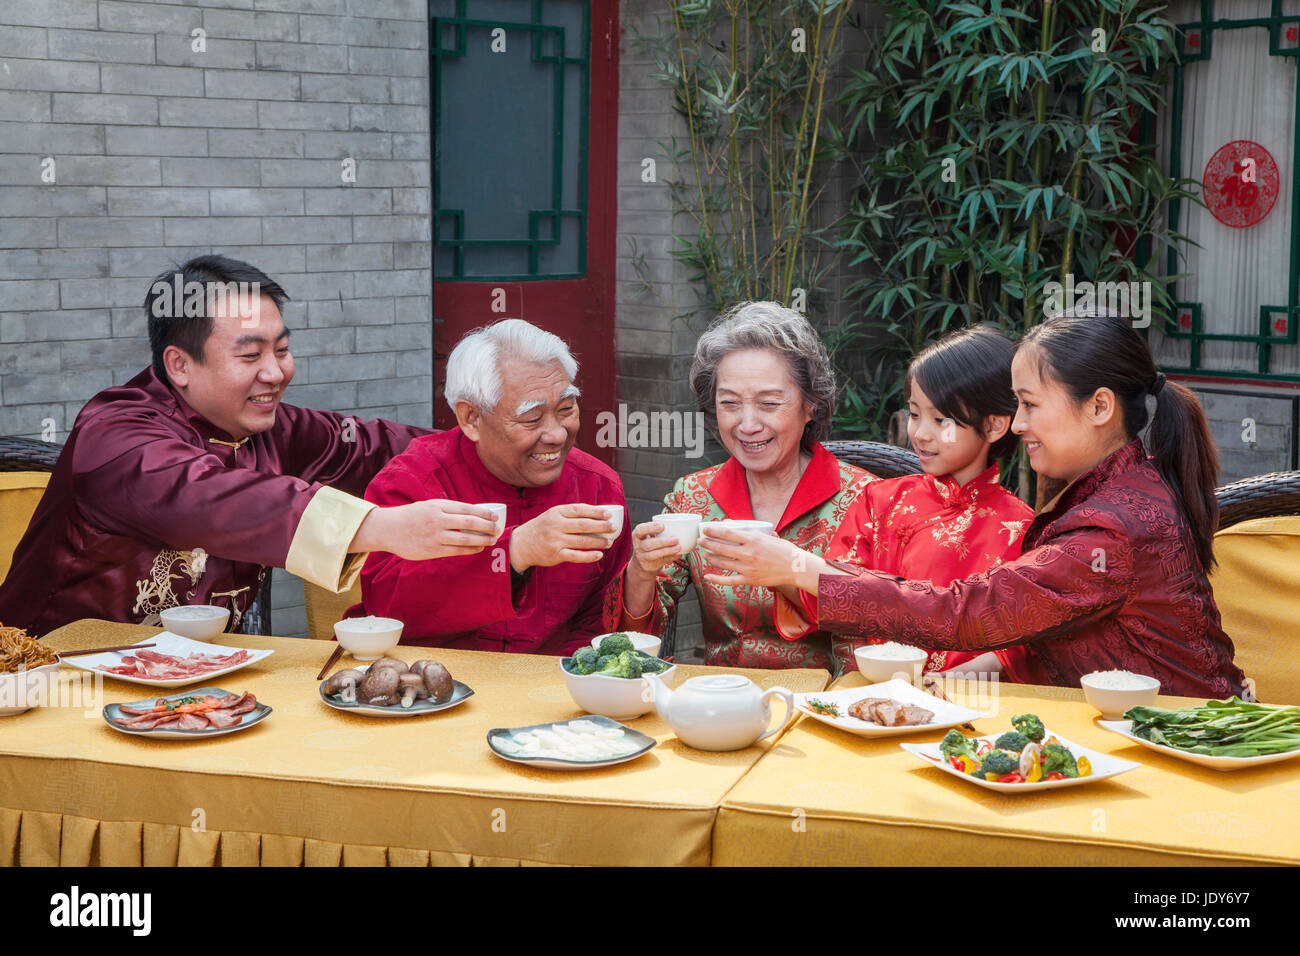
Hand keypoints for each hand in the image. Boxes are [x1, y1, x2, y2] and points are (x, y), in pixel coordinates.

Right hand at [351, 499, 501, 559]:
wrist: (388, 529)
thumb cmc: (412, 516)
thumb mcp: (429, 505)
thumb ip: (448, 509)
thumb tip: (473, 513)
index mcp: (438, 506)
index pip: (467, 509)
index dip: (484, 514)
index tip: (495, 517)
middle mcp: (438, 520)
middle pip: (470, 523)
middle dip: (487, 527)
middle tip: (497, 529)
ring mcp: (435, 536)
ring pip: (465, 539)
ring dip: (482, 540)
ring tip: (492, 540)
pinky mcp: (432, 550)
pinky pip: (456, 551)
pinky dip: (470, 550)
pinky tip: (478, 548)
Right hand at [509, 503, 616, 571]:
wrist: (521, 544)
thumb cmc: (542, 528)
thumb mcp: (552, 515)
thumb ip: (570, 514)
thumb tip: (596, 514)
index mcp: (556, 512)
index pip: (579, 510)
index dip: (596, 512)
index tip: (608, 514)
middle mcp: (556, 525)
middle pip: (583, 525)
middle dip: (601, 526)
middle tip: (613, 528)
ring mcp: (555, 540)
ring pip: (582, 541)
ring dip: (598, 542)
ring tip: (609, 542)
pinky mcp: (556, 555)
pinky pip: (576, 556)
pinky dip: (589, 556)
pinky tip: (599, 555)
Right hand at [628, 521, 680, 577]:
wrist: (642, 561)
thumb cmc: (649, 543)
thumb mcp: (649, 534)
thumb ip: (659, 530)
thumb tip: (679, 525)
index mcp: (638, 535)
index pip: (640, 530)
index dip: (650, 528)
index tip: (662, 526)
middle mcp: (639, 546)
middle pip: (648, 544)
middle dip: (663, 542)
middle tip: (675, 539)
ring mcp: (643, 557)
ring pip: (654, 555)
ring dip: (667, 551)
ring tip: (678, 547)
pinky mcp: (650, 565)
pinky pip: (662, 561)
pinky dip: (671, 557)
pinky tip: (678, 553)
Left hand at [699, 525, 812, 588]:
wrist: (797, 568)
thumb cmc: (784, 550)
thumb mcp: (769, 536)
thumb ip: (752, 532)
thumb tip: (734, 526)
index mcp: (754, 539)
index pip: (727, 533)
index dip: (713, 531)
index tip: (705, 529)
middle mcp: (749, 553)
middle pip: (721, 547)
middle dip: (708, 543)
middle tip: (701, 541)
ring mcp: (748, 568)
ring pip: (722, 562)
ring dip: (711, 557)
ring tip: (705, 554)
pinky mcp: (750, 580)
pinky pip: (729, 580)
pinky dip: (716, 579)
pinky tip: (707, 576)